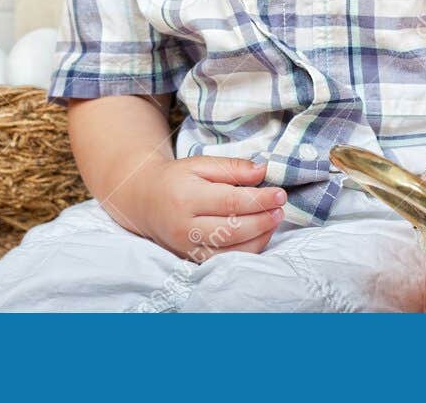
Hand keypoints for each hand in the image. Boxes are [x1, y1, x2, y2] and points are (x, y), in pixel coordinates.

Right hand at [115, 154, 286, 260]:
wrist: (144, 201)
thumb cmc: (176, 179)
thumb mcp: (200, 164)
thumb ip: (232, 167)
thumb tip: (263, 171)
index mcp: (185, 199)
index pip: (230, 203)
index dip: (259, 200)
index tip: (280, 194)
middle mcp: (184, 228)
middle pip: (233, 229)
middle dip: (263, 220)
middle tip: (281, 208)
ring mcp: (187, 248)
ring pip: (231, 251)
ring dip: (259, 237)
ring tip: (273, 220)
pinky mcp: (191, 260)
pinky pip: (225, 260)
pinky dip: (247, 250)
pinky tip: (259, 235)